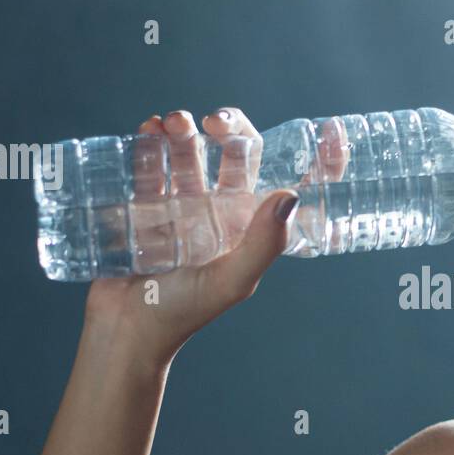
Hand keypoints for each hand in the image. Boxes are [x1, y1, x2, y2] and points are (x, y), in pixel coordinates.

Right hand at [82, 107, 348, 368]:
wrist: (124, 331)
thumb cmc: (181, 312)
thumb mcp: (233, 280)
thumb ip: (265, 244)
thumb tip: (289, 195)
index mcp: (252, 228)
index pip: (295, 187)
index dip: (319, 162)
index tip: (329, 131)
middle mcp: (222, 213)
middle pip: (237, 154)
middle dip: (229, 128)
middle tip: (212, 122)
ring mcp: (183, 207)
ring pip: (191, 153)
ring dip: (184, 132)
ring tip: (172, 124)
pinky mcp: (146, 206)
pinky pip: (151, 164)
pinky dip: (151, 142)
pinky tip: (149, 129)